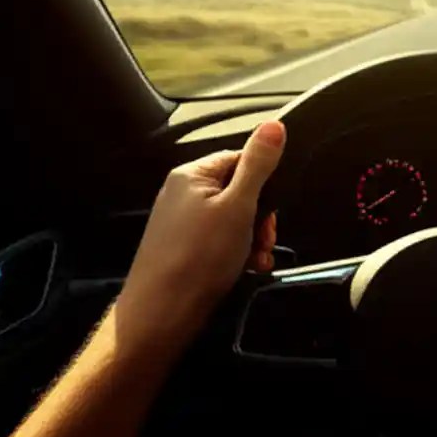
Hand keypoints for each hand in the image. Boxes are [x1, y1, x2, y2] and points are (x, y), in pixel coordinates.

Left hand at [115, 121, 285, 350]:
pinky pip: (219, 240)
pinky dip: (237, 253)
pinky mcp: (183, 247)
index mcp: (193, 174)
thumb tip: (275, 124)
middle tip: (264, 242)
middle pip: (239, 191)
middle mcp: (183, 193)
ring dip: (252, 239)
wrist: (161, 312)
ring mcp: (181, 221)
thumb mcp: (238, 207)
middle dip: (260, 219)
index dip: (264, 185)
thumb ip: (257, 166)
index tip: (272, 214)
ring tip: (256, 261)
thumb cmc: (199, 257)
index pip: (241, 160)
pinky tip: (245, 269)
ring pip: (232, 219)